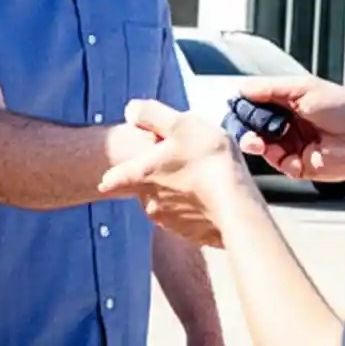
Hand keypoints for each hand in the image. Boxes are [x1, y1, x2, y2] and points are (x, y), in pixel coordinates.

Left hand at [99, 99, 260, 247]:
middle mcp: (149, 202)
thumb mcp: (181, 124)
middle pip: (143, 188)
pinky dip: (193, 207)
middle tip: (179, 161)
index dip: (111, 175)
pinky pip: (187, 218)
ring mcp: (170, 222)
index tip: (106, 178)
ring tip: (201, 176)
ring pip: (165, 203)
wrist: (238, 208)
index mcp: (142, 175)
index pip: (113, 178)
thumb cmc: (210, 162)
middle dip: (155, 176)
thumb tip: (131, 110)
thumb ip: (151, 114)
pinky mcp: (191, 235)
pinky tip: (212, 196)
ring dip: (176, 191)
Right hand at [237, 75, 344, 182]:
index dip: (246, 106)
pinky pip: (279, 165)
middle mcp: (291, 123)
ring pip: (263, 147)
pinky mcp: (301, 166)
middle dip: (246, 127)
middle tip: (242, 128)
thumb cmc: (342, 107)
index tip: (234, 107)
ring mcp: (295, 145)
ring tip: (255, 142)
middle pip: (257, 126)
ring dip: (255, 144)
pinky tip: (282, 155)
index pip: (259, 103)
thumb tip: (241, 89)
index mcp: (292, 102)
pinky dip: (277, 160)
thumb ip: (271, 89)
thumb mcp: (304, 88)